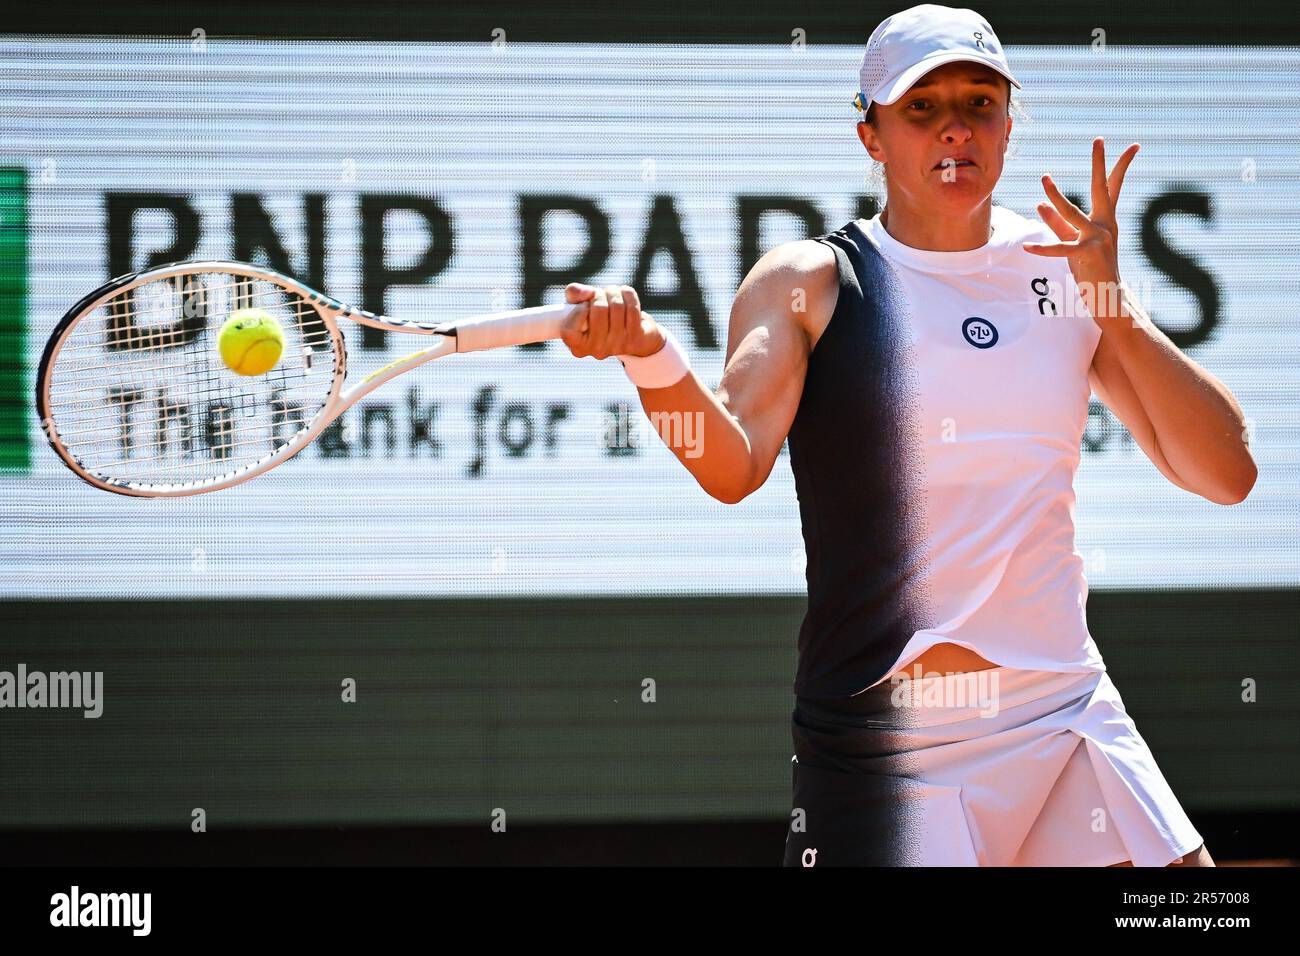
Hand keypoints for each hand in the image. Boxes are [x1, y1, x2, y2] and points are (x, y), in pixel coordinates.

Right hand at [562, 283, 664, 359]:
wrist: (630, 332)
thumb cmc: (598, 316)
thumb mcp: (580, 304)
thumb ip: (574, 294)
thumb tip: (584, 292)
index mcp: (577, 346)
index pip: (569, 330)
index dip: (578, 311)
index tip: (584, 306)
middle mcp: (596, 351)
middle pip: (599, 309)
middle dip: (599, 293)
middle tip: (600, 294)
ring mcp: (617, 347)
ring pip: (617, 306)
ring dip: (614, 292)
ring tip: (612, 293)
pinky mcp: (635, 340)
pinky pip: (632, 308)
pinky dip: (628, 295)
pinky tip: (625, 295)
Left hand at [1023, 137, 1139, 316]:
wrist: (1108, 297)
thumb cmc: (1092, 268)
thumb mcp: (1074, 241)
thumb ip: (1057, 223)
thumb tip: (1040, 204)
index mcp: (1106, 220)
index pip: (1113, 187)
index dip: (1121, 166)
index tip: (1134, 145)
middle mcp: (1106, 225)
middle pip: (1102, 188)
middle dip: (1099, 163)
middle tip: (1099, 139)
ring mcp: (1098, 239)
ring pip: (1073, 213)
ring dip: (1057, 196)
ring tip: (1045, 178)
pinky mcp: (1087, 255)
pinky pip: (1061, 249)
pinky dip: (1043, 249)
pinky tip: (1027, 247)